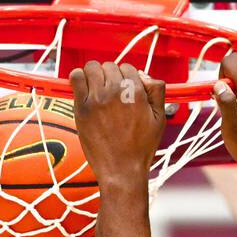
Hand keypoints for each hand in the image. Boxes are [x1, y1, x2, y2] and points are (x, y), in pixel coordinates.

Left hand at [69, 61, 165, 190]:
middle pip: (109, 66)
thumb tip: (144, 75)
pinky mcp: (81, 108)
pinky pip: (76, 78)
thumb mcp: (160, 119)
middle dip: (111, 76)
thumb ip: (157, 91)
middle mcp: (115, 92)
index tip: (124, 91)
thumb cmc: (140, 148)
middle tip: (111, 94)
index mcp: (135, 92)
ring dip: (94, 74)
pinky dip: (78, 78)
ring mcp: (96, 99)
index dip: (126, 78)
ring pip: (92, 67)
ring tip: (97, 89)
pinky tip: (84, 89)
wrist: (121, 170)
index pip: (127, 67)